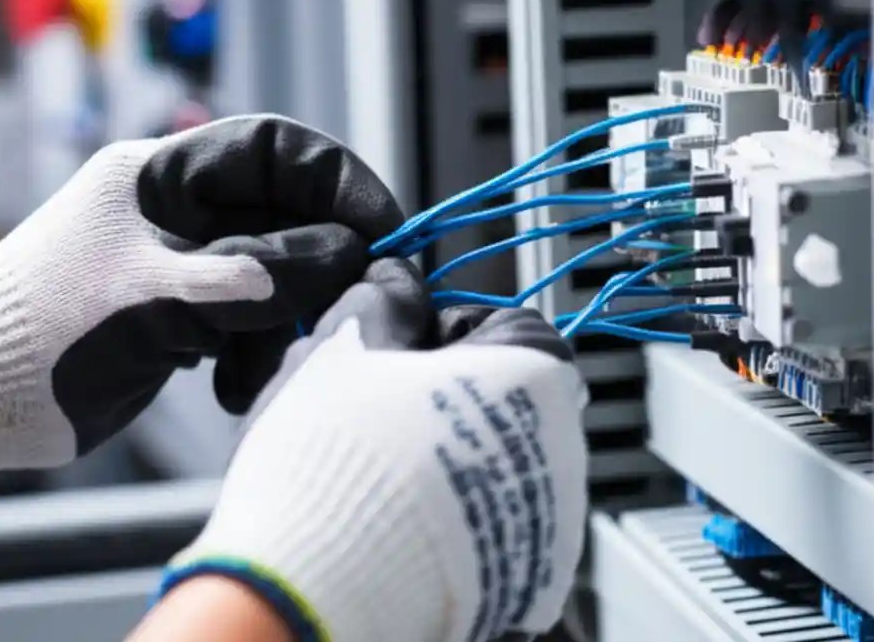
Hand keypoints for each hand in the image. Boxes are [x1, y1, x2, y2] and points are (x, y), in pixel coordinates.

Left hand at [0, 114, 401, 524]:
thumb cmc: (48, 336)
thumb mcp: (163, 300)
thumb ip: (261, 273)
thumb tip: (351, 253)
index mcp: (155, 175)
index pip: (270, 149)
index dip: (337, 179)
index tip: (385, 227)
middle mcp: (170, 210)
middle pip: (280, 216)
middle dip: (319, 264)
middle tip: (353, 307)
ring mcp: (174, 263)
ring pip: (271, 274)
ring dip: (284, 322)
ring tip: (266, 367)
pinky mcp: (176, 314)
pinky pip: (245, 319)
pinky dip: (253, 352)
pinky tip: (235, 388)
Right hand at [157, 259, 588, 641]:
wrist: (311, 590)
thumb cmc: (329, 463)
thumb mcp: (343, 347)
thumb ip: (383, 299)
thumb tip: (399, 281)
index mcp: (532, 376)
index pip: (508, 323)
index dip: (442, 333)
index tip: (397, 354)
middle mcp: (562, 451)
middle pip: (505, 400)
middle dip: (446, 402)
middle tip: (375, 417)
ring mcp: (549, 524)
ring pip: (498, 466)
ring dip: (450, 462)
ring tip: (377, 478)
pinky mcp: (527, 580)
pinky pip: (493, 528)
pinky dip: (455, 523)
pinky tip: (395, 525)